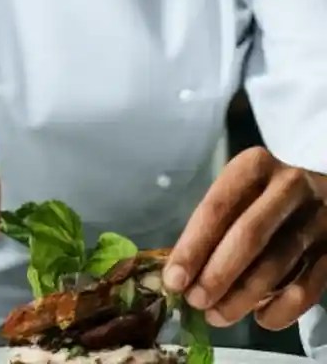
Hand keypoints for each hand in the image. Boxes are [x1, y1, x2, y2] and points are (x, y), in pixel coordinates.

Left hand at [164, 147, 326, 330]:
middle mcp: (289, 186)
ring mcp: (318, 217)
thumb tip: (181, 276)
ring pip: (278, 264)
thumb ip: (213, 227)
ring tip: (218, 316)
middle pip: (249, 236)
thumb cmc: (263, 196)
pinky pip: (309, 286)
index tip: (174, 279)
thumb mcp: (238, 194)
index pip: (216, 209)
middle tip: (196, 301)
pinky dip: (283, 309)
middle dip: (218, 274)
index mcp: (253, 167)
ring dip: (244, 297)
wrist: (325, 193)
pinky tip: (261, 319)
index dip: (192, 248)